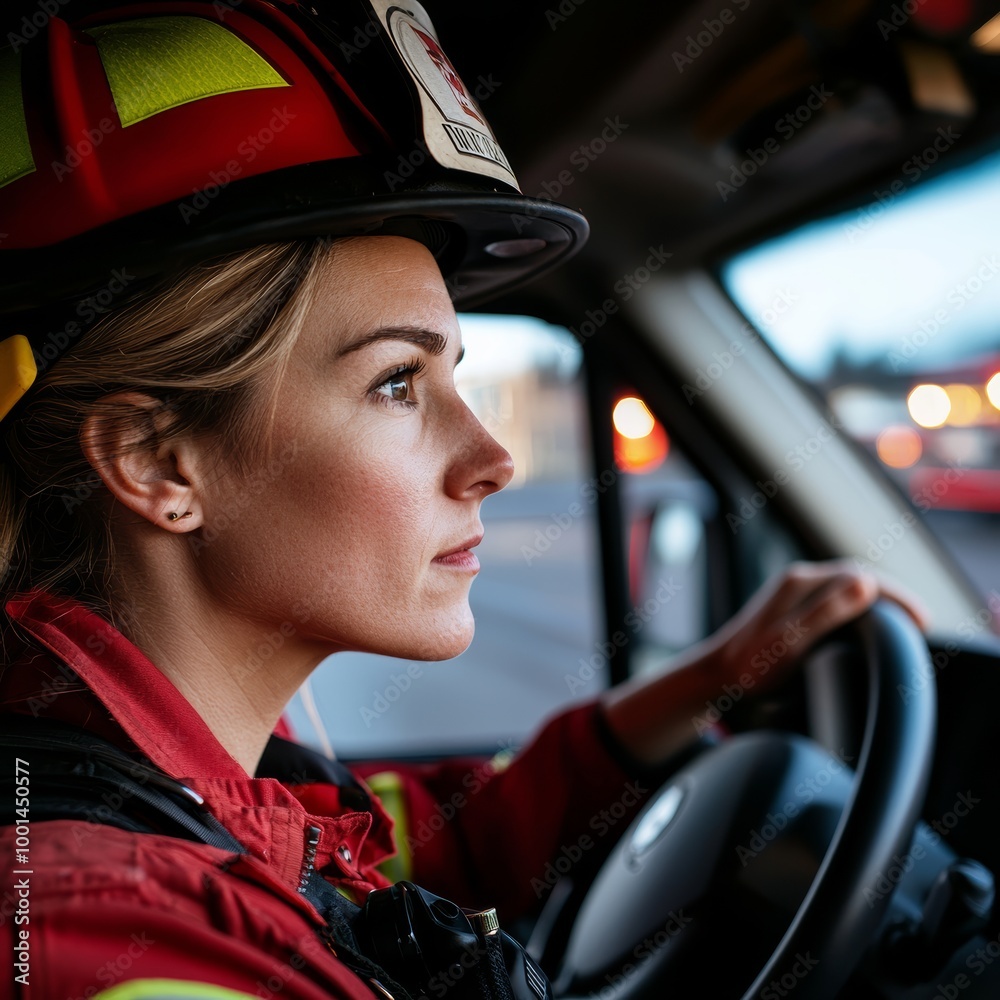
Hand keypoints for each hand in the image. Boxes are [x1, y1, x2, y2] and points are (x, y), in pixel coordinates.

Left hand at [707, 559, 928, 694]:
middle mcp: (798, 581)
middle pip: (857, 578)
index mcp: (799, 582)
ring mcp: (795, 594)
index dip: (896, 596)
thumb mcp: (790, 641)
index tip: (920, 621)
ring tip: (903, 626)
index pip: (861, 575)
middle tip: (920, 624)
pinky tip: (870, 630)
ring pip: (848, 589)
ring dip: (877, 603)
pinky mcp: (793, 609)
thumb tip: (867, 585)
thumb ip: (826, 612)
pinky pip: (836, 602)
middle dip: (892, 597)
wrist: (717, 675)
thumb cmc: (749, 664)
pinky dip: (860, 612)